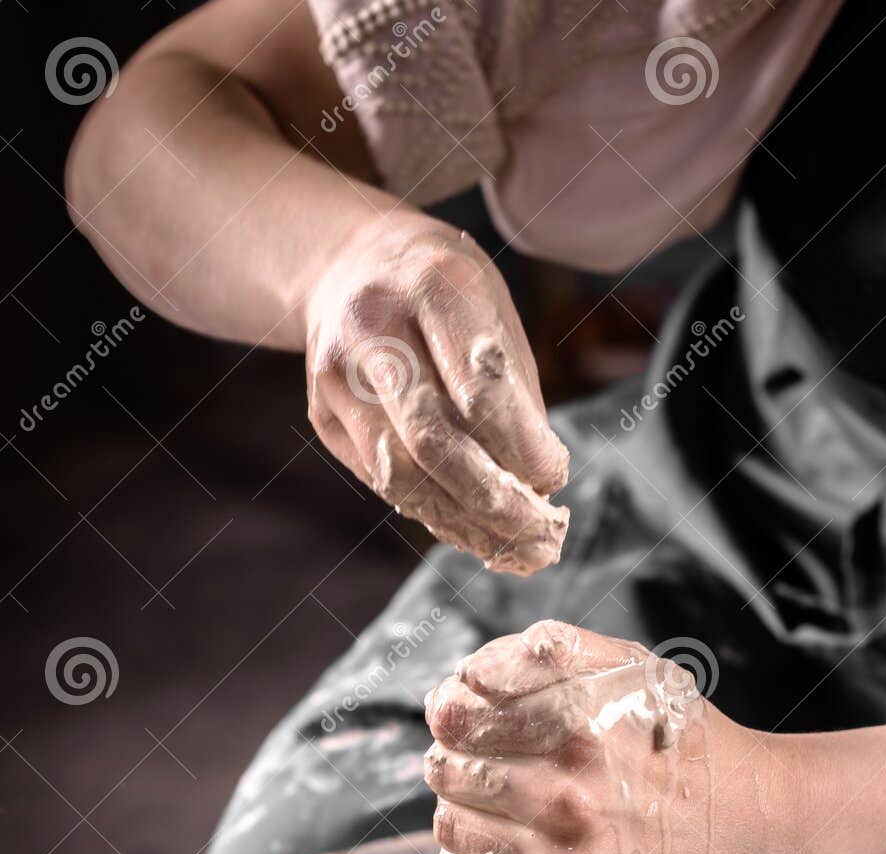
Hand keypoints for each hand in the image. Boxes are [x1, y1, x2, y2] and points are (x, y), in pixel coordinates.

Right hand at [305, 217, 569, 572]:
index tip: (555, 476)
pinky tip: (471, 532)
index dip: (523, 450)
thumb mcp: (493, 313)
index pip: (481, 393)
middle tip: (541, 541)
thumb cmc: (445, 293)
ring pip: (400, 473)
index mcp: (433, 286)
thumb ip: (515, 396)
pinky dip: (432, 513)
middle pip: (434, 441)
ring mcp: (336, 372)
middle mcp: (374, 326)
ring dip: (463, 524)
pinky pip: (381, 480)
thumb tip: (540, 488)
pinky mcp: (322, 411)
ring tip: (513, 551)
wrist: (351, 262)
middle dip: (494, 502)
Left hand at [424, 621, 788, 853]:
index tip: (460, 717)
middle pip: (449, 770)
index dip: (450, 712)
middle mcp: (573, 798)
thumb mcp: (629, 669)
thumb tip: (467, 677)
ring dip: (456, 809)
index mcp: (581, 727)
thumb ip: (546, 653)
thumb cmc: (676, 738)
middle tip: (473, 760)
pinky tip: (489, 848)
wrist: (749, 826)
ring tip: (483, 802)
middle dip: (451, 758)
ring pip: (452, 828)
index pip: (460, 716)